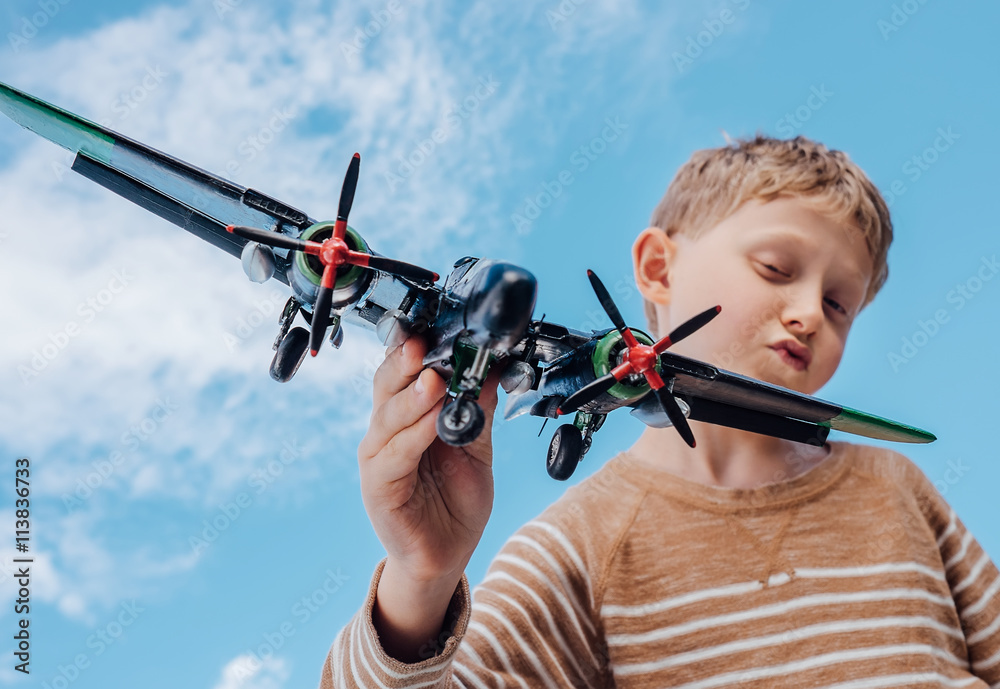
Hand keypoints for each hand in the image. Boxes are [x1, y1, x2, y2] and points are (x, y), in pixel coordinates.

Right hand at [358, 333, 500, 586]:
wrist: (446, 556)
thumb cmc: (455, 503)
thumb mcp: (477, 448)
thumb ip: (480, 410)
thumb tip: (494, 368)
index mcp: (408, 417)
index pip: (403, 373)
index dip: (413, 348)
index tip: (432, 326)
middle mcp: (388, 433)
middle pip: (388, 386)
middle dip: (405, 362)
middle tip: (424, 343)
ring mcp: (380, 459)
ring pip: (388, 417)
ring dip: (412, 397)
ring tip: (434, 380)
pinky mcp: (379, 487)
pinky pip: (395, 455)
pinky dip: (414, 436)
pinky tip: (431, 423)